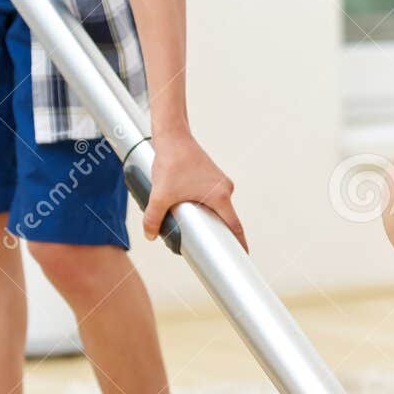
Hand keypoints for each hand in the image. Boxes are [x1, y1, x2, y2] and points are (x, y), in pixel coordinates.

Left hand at [142, 129, 247, 252]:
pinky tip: (189, 207)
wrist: (173, 137)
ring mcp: (219, 182)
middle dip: (218, 233)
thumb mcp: (159, 195)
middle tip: (208, 246)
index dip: (239, 243)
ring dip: (209, 217)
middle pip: (226, 218)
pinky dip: (204, 206)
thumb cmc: (172, 162)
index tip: (243, 256)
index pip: (234, 226)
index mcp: (220, 196)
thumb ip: (153, 219)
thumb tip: (150, 234)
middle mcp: (225, 189)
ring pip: (218, 207)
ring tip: (193, 225)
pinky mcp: (211, 177)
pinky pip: (213, 198)